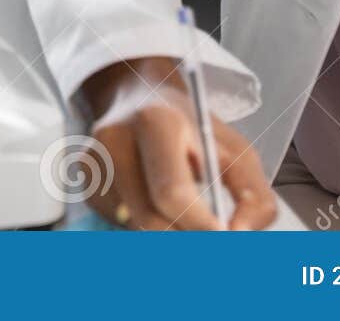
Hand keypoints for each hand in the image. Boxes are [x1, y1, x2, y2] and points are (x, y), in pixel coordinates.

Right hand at [79, 56, 275, 230]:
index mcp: (158, 122)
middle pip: (150, 218)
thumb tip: (240, 238)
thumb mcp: (237, 151)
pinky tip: (153, 200)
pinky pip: (120, 222)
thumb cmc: (194, 128)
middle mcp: (116, 138)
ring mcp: (94, 159)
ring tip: (184, 210)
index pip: (172, 192)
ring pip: (135, 225)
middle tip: (213, 244)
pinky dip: (145, 225)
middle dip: (187, 239)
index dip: (200, 226)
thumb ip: (254, 197)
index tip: (224, 240)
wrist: (140, 95)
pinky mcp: (85, 178)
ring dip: (167, 232)